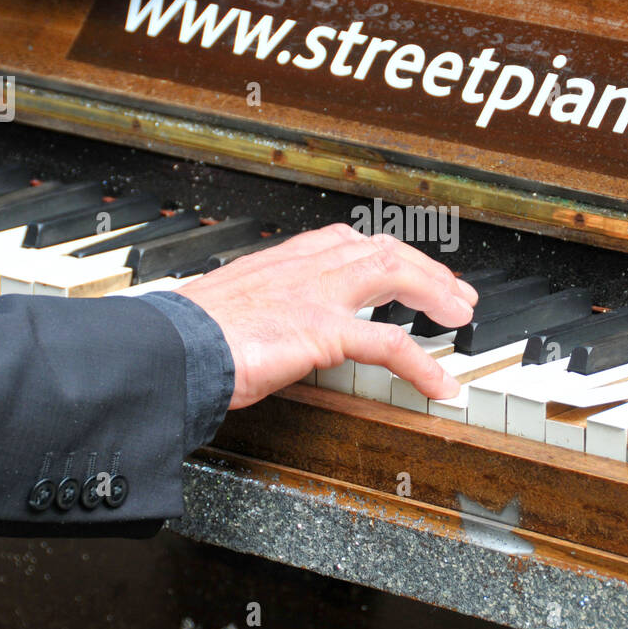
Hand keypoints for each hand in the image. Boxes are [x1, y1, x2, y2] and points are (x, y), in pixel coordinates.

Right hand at [174, 224, 477, 408]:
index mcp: (282, 262)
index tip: (408, 267)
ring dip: (436, 293)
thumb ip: (257, 312)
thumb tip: (261, 332)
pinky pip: (390, 345)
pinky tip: (442, 387)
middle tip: (455, 294)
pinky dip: (424, 366)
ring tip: (461, 318)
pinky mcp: (323, 330)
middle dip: (426, 268)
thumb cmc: (185, 339)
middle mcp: (304, 268)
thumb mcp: (228, 311)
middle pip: (383, 249)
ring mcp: (317, 295)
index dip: (387, 252)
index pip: (348, 241)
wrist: (166, 350)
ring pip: (395, 274)